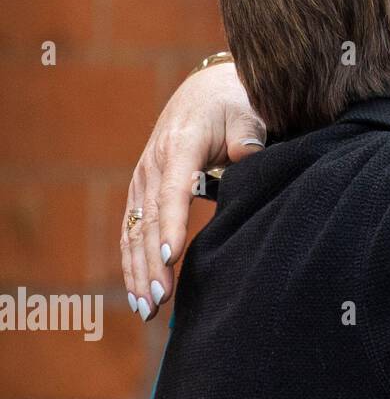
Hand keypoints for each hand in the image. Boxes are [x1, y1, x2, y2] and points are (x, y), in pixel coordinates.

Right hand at [120, 61, 264, 321]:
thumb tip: (247, 154)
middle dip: (151, 261)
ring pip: (134, 230)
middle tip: (160, 298)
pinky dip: (133, 261)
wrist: (208, 91)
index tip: (172, 256)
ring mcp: (144, 179)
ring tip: (147, 308)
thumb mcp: (247, 111)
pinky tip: (139, 291)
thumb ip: (248, 135)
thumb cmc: (234, 104)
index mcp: (179, 145)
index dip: (170, 223)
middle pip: (148, 219)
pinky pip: (133, 230)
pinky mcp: (143, 191)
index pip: (173, 190)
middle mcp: (154, 164)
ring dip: (137, 270)